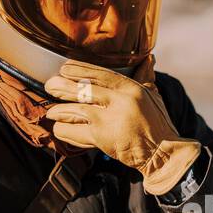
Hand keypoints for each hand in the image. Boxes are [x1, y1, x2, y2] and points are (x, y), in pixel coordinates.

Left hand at [43, 58, 200, 194]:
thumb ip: (145, 76)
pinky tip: (59, 129)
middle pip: (83, 90)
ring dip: (59, 111)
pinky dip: (64, 131)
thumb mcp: (153, 96)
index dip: (79, 70)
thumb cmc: (158, 125)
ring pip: (74, 111)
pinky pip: (74, 132)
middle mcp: (119, 102)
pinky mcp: (101, 138)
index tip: (64, 68)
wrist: (162, 154)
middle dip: (62, 87)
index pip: (100, 74)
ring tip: (52, 111)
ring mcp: (109, 120)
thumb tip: (148, 58)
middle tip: (50, 86)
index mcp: (131, 89)